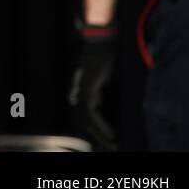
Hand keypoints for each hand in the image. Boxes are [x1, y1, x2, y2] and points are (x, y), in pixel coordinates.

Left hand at [68, 19, 117, 150]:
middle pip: (83, 120)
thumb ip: (86, 88)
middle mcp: (79, 91)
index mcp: (81, 89)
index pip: (84, 115)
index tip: (105, 141)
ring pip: (86, 119)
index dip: (92, 129)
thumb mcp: (95, 75)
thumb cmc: (101, 55)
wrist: (100, 40)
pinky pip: (91, 112)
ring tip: (111, 145)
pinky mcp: (89, 87)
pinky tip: (110, 134)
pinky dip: (100, 124)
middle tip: (109, 148)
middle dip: (96, 136)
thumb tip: (76, 100)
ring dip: (99, 134)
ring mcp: (83, 89)